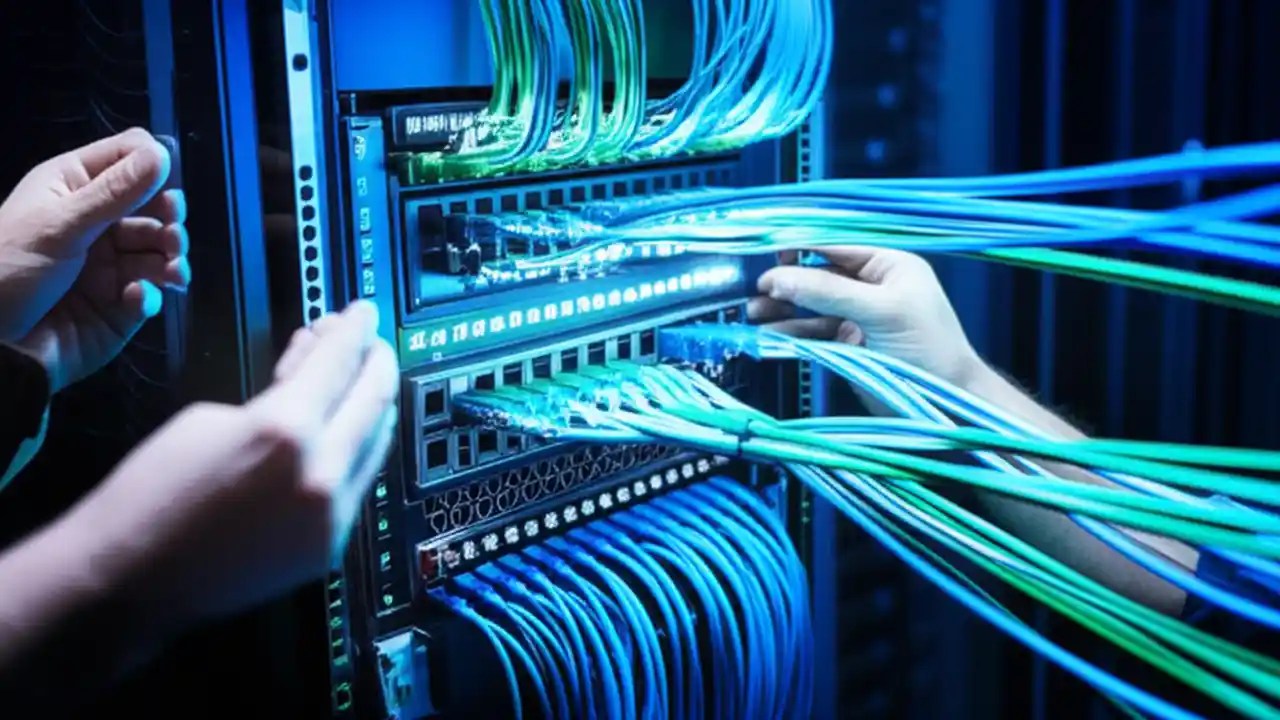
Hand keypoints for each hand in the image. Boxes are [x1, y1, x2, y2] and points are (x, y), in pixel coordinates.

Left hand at [0, 128, 189, 391]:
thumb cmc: (8, 271)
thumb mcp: (59, 226)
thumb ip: (114, 192)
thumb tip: (163, 153)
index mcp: (73, 188)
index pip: (127, 157)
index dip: (153, 167)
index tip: (166, 188)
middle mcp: (96, 223)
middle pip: (154, 208)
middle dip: (170, 221)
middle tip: (173, 236)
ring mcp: (109, 265)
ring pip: (159, 252)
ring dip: (170, 259)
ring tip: (172, 273)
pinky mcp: (119, 306)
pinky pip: (149, 293)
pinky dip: (149, 295)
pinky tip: (134, 299)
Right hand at [63, 300, 397, 631]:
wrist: (127, 580)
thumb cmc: (151, 498)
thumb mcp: (210, 419)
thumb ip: (276, 393)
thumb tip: (311, 374)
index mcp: (287, 433)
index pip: (340, 361)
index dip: (356, 329)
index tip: (364, 313)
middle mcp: (322, 476)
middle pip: (375, 400)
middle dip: (376, 363)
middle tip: (371, 343)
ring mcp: (331, 518)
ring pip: (376, 444)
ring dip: (369, 407)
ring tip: (355, 382)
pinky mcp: (328, 547)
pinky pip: (357, 484)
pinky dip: (353, 450)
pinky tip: (338, 433)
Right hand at [750, 247, 981, 386]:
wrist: (947, 404)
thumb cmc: (930, 348)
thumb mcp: (882, 311)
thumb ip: (830, 292)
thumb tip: (778, 277)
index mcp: (887, 263)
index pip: (836, 243)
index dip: (800, 245)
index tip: (767, 252)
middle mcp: (870, 285)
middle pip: (818, 272)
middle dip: (786, 279)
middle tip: (758, 288)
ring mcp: (856, 315)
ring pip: (810, 303)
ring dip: (782, 306)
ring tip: (754, 312)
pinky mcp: (846, 344)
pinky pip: (811, 331)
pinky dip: (789, 331)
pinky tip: (769, 333)